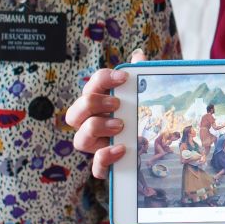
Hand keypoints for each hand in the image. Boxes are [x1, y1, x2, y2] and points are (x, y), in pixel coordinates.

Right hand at [67, 48, 146, 177]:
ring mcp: (95, 146)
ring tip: (120, 125)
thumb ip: (138, 76)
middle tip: (116, 103)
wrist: (150, 148)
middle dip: (92, 104)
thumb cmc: (138, 116)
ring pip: (79, 140)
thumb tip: (138, 55)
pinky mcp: (105, 166)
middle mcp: (90, 124)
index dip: (104, 79)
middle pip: (74, 113)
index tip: (123, 78)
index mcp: (98, 104)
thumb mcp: (141, 96)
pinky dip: (105, 159)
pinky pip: (96, 168)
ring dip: (96, 129)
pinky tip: (121, 149)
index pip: (92, 86)